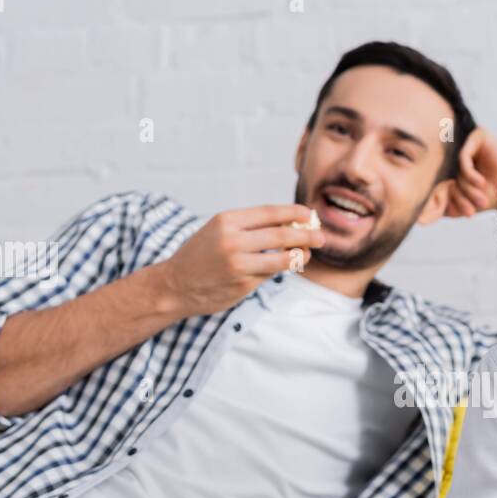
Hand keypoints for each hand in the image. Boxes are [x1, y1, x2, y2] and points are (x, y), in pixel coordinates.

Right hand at [150, 204, 325, 319]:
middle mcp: (233, 241)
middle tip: (321, 237)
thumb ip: (248, 226)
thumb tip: (287, 224)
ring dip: (300, 256)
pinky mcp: (243, 284)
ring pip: (281, 258)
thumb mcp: (217, 230)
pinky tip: (288, 265)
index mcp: (226, 221)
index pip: (269, 213)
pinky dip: (281, 269)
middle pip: (280, 235)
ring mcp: (239, 264)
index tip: (309, 214)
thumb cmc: (200, 255)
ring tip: (309, 253)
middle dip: (306, 236)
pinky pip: (270, 275)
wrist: (175, 284)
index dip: (293, 213)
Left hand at [443, 126, 496, 217]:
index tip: (468, 214)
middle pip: (449, 175)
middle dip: (462, 195)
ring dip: (466, 186)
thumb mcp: (465, 204)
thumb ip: (446, 206)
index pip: (444, 182)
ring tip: (480, 198)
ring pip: (455, 167)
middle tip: (473, 209)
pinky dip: (468, 173)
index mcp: (456, 166)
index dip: (454, 200)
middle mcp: (461, 154)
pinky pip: (462, 156)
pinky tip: (480, 182)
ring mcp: (470, 144)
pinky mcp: (478, 136)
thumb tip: (421, 215)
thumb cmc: (494, 197)